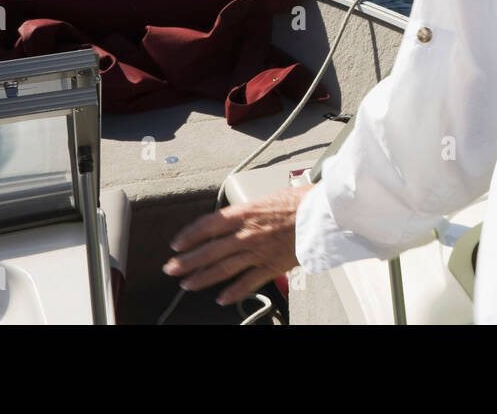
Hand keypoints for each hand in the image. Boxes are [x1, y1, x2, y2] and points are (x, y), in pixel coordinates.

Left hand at [163, 183, 313, 306]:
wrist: (324, 214)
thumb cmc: (301, 201)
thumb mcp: (267, 198)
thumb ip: (248, 211)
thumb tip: (234, 218)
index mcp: (245, 213)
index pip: (208, 225)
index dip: (189, 236)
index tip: (177, 243)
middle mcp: (247, 234)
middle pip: (210, 250)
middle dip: (187, 261)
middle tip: (172, 268)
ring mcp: (258, 252)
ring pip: (223, 268)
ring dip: (203, 278)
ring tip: (188, 284)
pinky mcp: (272, 266)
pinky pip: (248, 282)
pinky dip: (234, 292)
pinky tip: (222, 298)